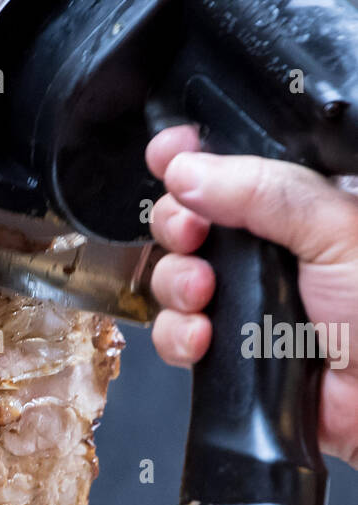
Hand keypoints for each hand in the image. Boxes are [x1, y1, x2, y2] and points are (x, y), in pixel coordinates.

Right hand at [146, 125, 357, 467]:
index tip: (168, 154)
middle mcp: (265, 252)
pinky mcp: (226, 350)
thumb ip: (263, 192)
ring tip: (203, 295)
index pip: (232, 166)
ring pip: (173, 277)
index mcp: (298, 208)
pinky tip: (202, 339)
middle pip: (187, 219)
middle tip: (191, 234)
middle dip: (176, 225)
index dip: (190, 158)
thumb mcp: (336, 230)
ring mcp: (242, 302)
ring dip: (176, 284)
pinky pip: (174, 335)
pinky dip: (177, 336)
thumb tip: (190, 172)